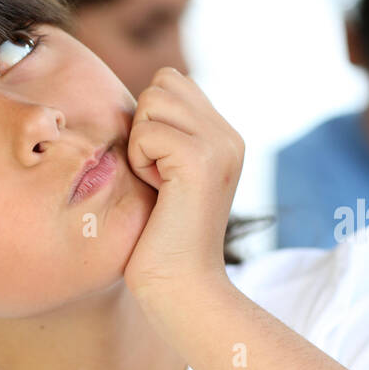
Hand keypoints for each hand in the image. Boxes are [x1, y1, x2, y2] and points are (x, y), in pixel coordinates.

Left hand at [123, 67, 243, 306]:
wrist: (182, 287)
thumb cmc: (160, 242)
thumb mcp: (166, 178)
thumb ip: (165, 137)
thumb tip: (142, 100)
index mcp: (223, 137)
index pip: (173, 82)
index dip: (149, 119)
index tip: (158, 169)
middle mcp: (228, 135)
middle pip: (163, 82)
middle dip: (144, 125)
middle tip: (155, 175)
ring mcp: (219, 144)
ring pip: (154, 100)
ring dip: (140, 143)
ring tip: (158, 183)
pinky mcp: (200, 159)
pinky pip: (146, 132)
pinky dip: (139, 161)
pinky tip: (158, 192)